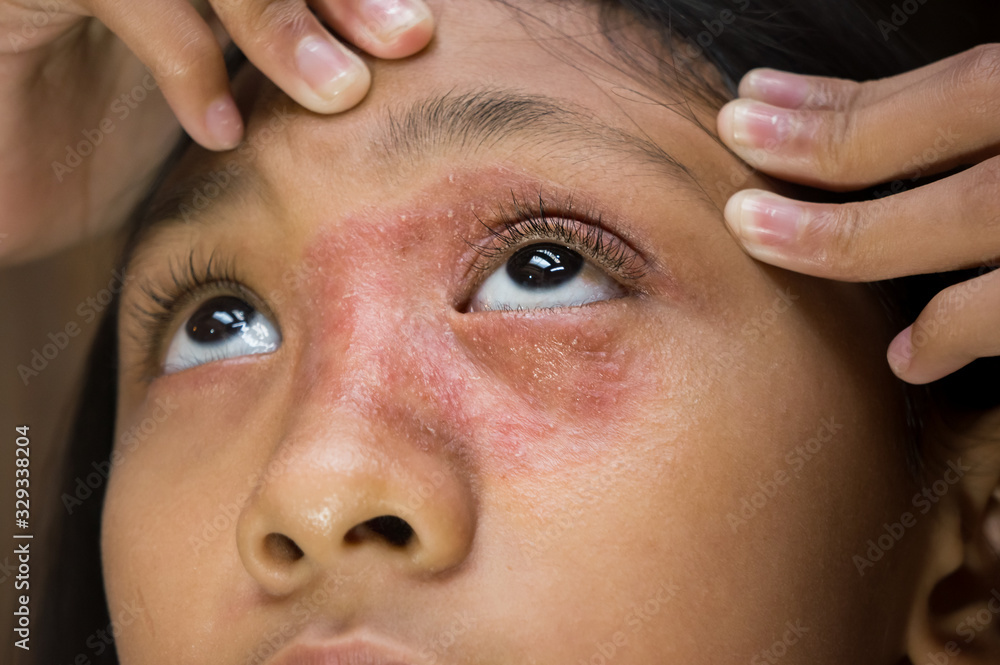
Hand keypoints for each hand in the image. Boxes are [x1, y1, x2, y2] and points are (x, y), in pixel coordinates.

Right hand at [0, 0, 432, 264]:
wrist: (1, 180)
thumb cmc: (104, 146)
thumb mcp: (216, 101)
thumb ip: (286, 72)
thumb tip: (389, 85)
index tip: (425, 37)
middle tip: (408, 37)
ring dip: (278, 15)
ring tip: (338, 90)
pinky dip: (184, 59)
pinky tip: (220, 131)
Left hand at [716, 44, 999, 384]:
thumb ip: (970, 124)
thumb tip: (836, 123)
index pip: (961, 82)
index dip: (851, 97)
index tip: (752, 96)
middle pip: (963, 118)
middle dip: (835, 144)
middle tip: (733, 144)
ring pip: (978, 210)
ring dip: (854, 232)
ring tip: (754, 233)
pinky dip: (956, 331)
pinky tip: (903, 358)